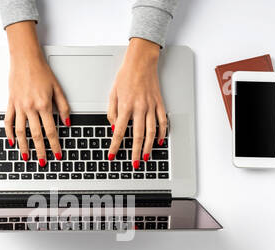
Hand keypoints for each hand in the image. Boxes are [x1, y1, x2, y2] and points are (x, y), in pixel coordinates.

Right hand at [4, 21, 69, 165]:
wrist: (25, 59)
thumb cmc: (41, 71)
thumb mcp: (57, 88)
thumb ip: (63, 107)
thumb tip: (67, 122)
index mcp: (44, 105)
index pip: (51, 131)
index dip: (55, 145)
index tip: (57, 154)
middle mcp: (30, 108)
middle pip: (36, 135)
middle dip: (40, 151)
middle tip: (42, 162)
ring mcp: (19, 106)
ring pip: (21, 131)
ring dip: (24, 146)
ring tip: (26, 156)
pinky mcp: (11, 103)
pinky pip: (8, 121)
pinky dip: (9, 133)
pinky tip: (12, 141)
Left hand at [107, 38, 166, 168]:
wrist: (141, 61)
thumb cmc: (126, 75)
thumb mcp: (113, 93)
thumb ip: (112, 112)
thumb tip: (115, 128)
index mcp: (126, 106)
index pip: (119, 131)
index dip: (115, 146)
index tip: (112, 155)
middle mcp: (139, 108)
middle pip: (137, 136)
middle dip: (135, 152)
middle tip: (134, 164)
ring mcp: (151, 106)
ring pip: (151, 131)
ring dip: (148, 147)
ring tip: (146, 157)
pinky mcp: (159, 103)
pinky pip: (162, 121)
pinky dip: (162, 133)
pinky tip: (159, 141)